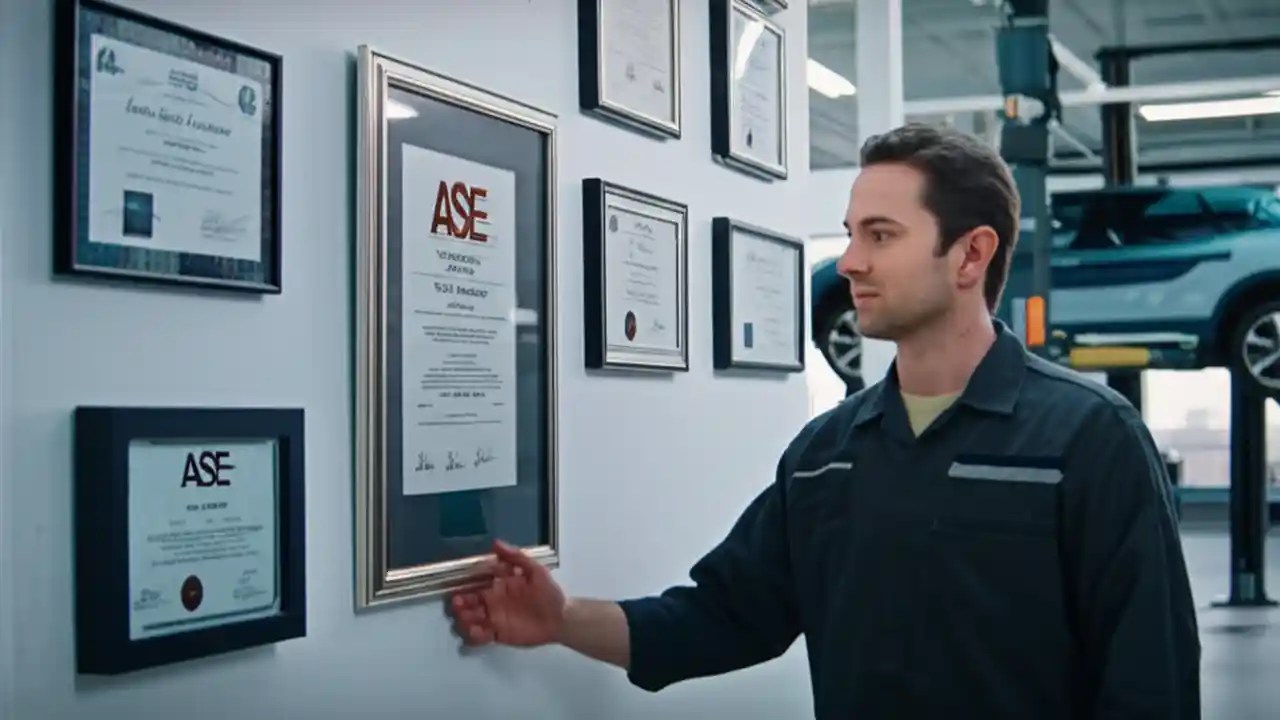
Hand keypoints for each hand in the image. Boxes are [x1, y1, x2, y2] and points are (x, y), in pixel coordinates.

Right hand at [449, 539, 565, 647]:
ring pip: (471, 619)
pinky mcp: (499, 634)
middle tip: (458, 603)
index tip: (459, 586)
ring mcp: (495, 618)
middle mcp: (493, 601)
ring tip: (465, 618)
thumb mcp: (535, 570)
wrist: (561, 617)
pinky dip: (474, 635)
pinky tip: (476, 632)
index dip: (465, 585)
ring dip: (464, 619)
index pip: (477, 583)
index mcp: (499, 585)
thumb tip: (495, 543)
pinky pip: (481, 635)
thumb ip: (516, 557)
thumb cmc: (549, 592)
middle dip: (460, 603)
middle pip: (469, 602)